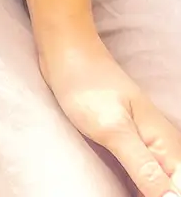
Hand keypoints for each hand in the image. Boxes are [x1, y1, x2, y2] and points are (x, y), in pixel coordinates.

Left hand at [42, 36, 180, 195]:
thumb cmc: (87, 85)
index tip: (140, 194)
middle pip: (172, 189)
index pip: (179, 190)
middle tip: (129, 191)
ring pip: (161, 186)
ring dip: (150, 193)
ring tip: (127, 190)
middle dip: (159, 196)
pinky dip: (140, 189)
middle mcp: (163, 148)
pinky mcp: (131, 145)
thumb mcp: (113, 128)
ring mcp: (147, 146)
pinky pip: (146, 178)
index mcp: (166, 145)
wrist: (66, 53)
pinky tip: (129, 191)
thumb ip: (143, 167)